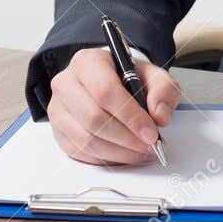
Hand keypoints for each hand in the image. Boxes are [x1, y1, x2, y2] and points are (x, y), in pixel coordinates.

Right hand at [47, 47, 181, 164]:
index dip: (130, 117)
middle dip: (127, 139)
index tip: (151, 133)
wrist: (108, 82)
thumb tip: (160, 115)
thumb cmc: (127, 77)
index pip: (105, 91)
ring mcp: (58, 109)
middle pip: (94, 119)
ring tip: (142, 152)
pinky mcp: (58, 131)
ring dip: (119, 153)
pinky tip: (125, 155)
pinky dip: (106, 159)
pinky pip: (80, 152)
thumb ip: (163, 90)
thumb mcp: (152, 75)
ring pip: (86, 140)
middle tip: (150, 146)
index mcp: (88, 62)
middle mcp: (66, 83)